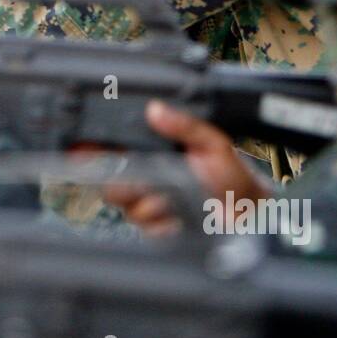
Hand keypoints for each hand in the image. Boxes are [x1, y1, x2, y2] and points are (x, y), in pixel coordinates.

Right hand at [102, 102, 267, 233]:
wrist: (250, 216)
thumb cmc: (233, 178)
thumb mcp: (213, 143)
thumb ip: (186, 125)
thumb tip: (156, 109)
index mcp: (157, 151)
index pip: (117, 149)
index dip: (98, 150)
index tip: (86, 150)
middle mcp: (148, 177)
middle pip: (111, 181)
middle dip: (125, 184)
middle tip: (146, 183)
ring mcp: (149, 203)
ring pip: (125, 205)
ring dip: (148, 203)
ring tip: (172, 199)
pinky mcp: (155, 228)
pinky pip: (142, 226)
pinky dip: (158, 222)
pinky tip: (176, 216)